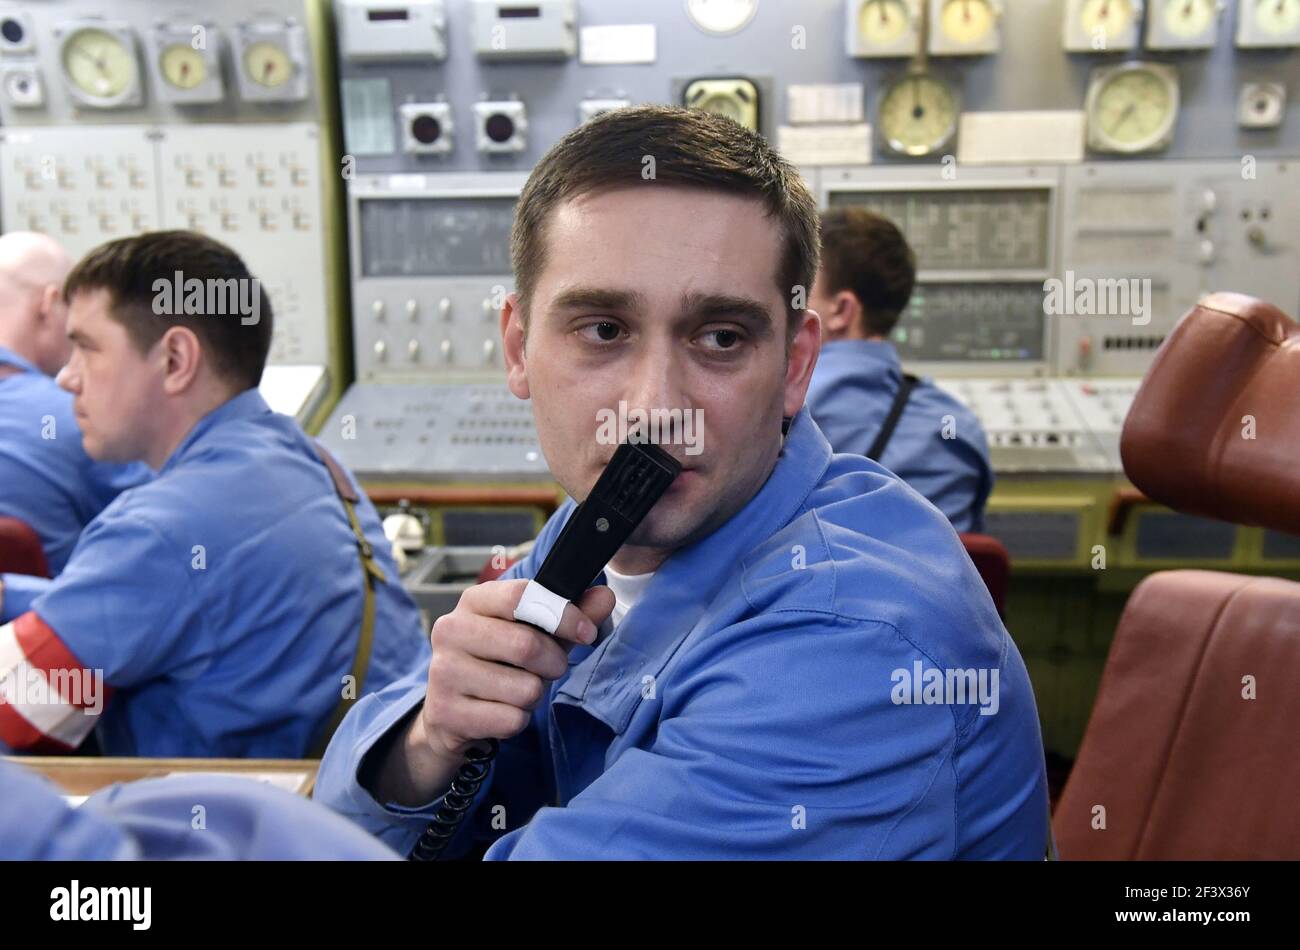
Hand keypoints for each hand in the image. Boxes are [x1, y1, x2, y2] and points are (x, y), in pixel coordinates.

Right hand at [380, 579, 614, 805]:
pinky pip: (511, 720)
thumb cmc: (499, 663)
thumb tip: (605, 595)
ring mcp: (444, 671)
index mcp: (474, 601)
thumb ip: (571, 614)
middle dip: (553, 663)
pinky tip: (500, 711)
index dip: (564, 615)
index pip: (523, 596)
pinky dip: (518, 720)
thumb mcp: (536, 632)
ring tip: (516, 690)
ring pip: (525, 688)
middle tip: (550, 669)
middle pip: (527, 645)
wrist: (450, 712)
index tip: (586, 632)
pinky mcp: (446, 711)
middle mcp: (451, 629)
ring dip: (534, 695)